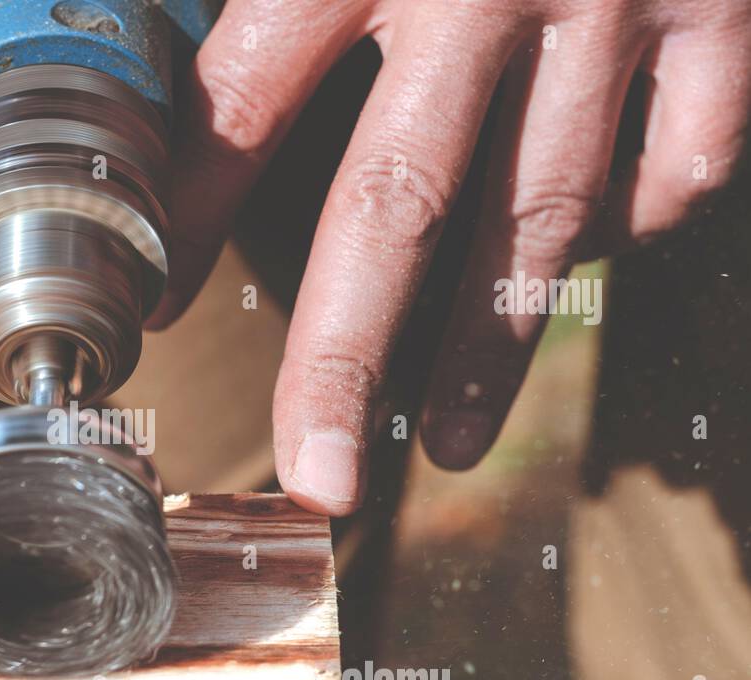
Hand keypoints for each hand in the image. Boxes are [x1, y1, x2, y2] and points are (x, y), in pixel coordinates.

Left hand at [151, 0, 750, 513]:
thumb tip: (181, 90)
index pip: (244, 100)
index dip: (185, 213)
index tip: (146, 308)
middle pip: (398, 206)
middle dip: (344, 355)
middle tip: (311, 473)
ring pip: (544, 220)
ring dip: (489, 348)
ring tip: (439, 447)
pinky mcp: (729, 8)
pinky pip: (684, 158)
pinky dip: (631, 223)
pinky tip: (582, 263)